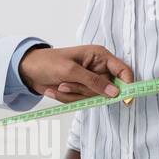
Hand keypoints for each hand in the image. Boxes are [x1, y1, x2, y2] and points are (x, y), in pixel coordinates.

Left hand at [18, 45, 133, 103]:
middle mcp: (98, 68)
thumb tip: (115, 92)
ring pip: (93, 98)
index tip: (126, 100)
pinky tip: (57, 88)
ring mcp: (89, 81)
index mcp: (99, 56)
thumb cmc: (49, 62)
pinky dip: (68, 98)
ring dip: (74, 94)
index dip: (128, 84)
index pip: (123, 70)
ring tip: (60, 84)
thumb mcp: (71, 71)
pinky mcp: (81, 91)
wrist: (30, 71)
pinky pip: (82, 101)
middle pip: (106, 89)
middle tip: (67, 83)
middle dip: (85, 91)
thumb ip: (94, 82)